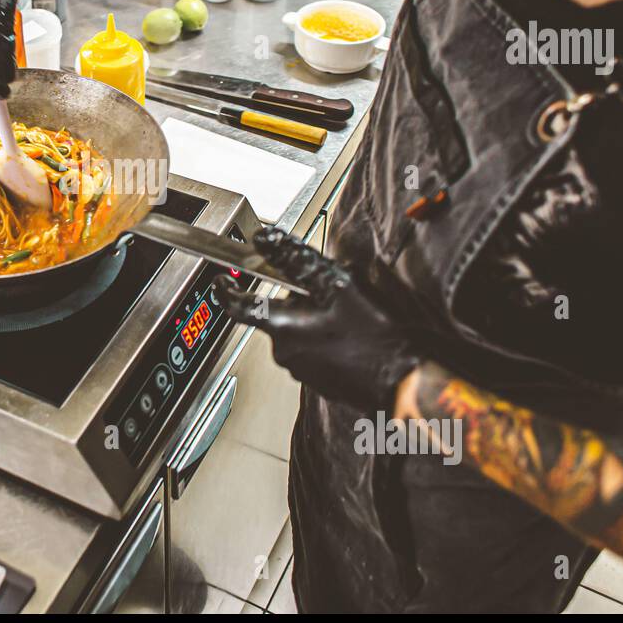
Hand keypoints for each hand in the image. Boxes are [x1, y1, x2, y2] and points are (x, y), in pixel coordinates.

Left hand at [214, 227, 423, 409]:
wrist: (400, 380)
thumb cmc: (373, 338)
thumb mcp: (336, 287)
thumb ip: (296, 262)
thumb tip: (267, 241)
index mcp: (283, 328)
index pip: (239, 307)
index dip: (227, 291)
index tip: (222, 280)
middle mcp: (285, 353)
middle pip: (277, 316)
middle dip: (297, 302)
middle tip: (327, 296)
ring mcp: (300, 370)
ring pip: (295, 333)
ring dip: (312, 322)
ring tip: (344, 319)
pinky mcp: (316, 381)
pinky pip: (310, 351)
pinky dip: (323, 340)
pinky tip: (348, 337)